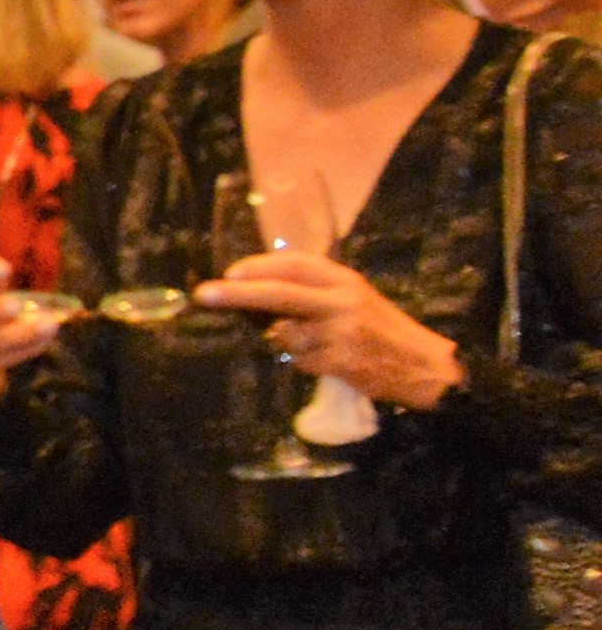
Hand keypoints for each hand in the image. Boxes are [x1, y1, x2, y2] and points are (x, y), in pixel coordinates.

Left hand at [201, 245, 462, 410]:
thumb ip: (315, 292)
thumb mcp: (355, 298)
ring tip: (319, 345)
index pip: (295, 264)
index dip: (259, 266)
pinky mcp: (340, 361)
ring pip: (284, 335)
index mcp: (346, 281)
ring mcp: (341, 332)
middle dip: (238, 293)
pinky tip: (329, 362)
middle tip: (205, 293)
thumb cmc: (381, 330)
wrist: (424, 365)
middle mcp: (342, 301)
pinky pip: (299, 360)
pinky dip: (304, 362)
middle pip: (279, 293)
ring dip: (287, 342)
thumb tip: (255, 291)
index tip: (230, 273)